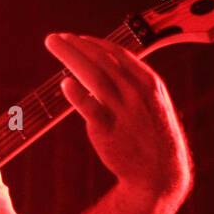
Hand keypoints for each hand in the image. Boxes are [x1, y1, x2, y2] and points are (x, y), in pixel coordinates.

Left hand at [45, 32, 191, 200]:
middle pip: (102, 62)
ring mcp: (123, 112)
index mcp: (149, 83)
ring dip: (72, 58)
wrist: (159, 174)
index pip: (118, 55)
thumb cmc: (153, 137)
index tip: (76, 38)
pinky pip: (90, 109)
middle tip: (55, 38)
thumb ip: (131, 85)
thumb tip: (106, 70)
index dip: (95, 44)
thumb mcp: (152, 105)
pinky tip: (65, 83)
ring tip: (54, 47)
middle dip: (77, 47)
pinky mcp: (108, 132)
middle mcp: (136, 93)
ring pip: (95, 78)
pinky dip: (77, 94)